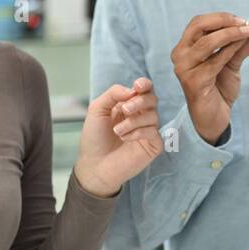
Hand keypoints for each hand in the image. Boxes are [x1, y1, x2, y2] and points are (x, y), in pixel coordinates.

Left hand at [73, 78, 163, 197]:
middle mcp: (140, 116)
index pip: (144, 89)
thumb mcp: (97, 109)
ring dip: (133, 121)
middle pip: (152, 99)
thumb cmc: (94, 138)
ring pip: (153, 115)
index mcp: (128, 105)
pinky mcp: (153, 145)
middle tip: (124, 110)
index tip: (137, 86)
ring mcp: (148, 130)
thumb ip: (113, 94)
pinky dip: (139, 132)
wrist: (94, 165)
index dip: (144, 84)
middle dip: (139, 101)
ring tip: (117, 132)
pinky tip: (126, 139)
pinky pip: (154, 132)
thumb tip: (132, 90)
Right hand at [170, 13, 248, 144]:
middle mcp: (180, 55)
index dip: (220, 17)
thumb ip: (241, 47)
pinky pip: (215, 61)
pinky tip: (242, 46)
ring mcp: (184, 69)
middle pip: (198, 27)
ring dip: (231, 34)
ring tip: (248, 31)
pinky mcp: (193, 82)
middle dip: (223, 21)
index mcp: (185, 47)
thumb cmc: (219, 88)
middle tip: (244, 23)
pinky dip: (230, 50)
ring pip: (207, 43)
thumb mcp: (232, 63)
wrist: (215, 117)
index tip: (241, 19)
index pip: (198, 22)